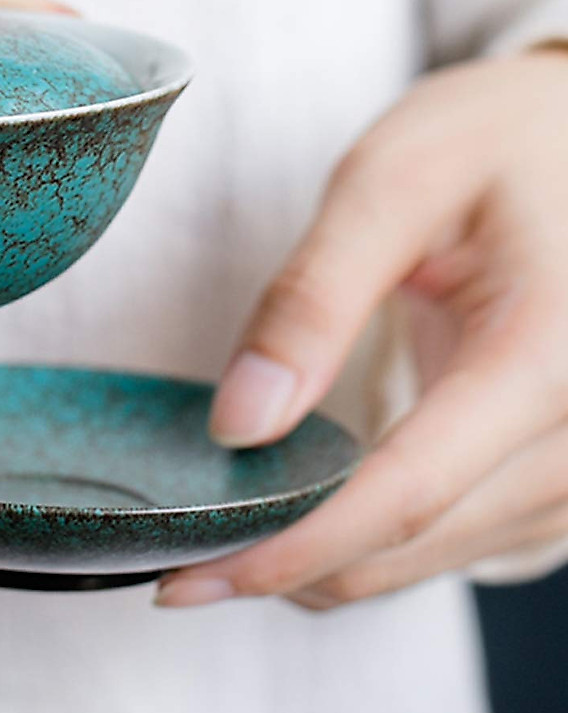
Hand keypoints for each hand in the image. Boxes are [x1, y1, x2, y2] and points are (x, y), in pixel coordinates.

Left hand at [155, 51, 567, 608]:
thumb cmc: (493, 139)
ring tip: (227, 551)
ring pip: (445, 552)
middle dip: (295, 568)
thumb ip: (314, 301)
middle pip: (423, 538)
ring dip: (336, 565)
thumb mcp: (391, 184)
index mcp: (550, 350)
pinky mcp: (566, 460)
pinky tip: (310, 525)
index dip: (296, 545)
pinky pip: (468, 531)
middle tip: (182, 573)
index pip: (409, 489)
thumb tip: (239, 423)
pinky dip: (382, 542)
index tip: (196, 573)